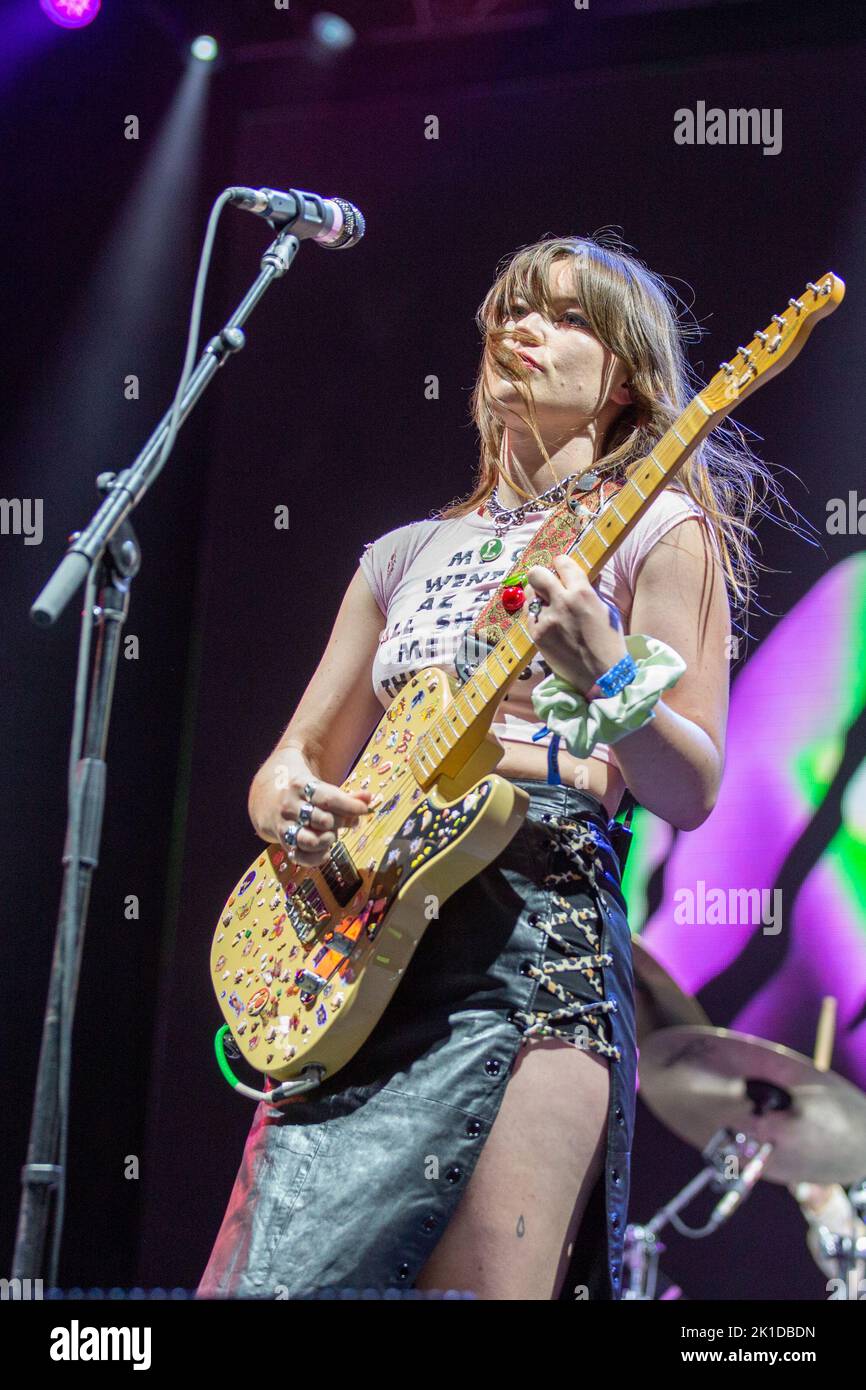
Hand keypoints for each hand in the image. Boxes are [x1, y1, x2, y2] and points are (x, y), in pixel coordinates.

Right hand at [248, 744, 373, 866]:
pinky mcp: (282, 842)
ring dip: (328, 840)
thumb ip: (347, 795)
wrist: (266, 797)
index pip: (328, 799)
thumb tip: (369, 799)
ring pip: (310, 841)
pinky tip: (327, 851)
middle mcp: (289, 806)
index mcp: (300, 786)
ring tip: (333, 835)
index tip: (364, 810)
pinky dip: (317, 858)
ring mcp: (284, 825)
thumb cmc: (303, 791)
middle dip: (340, 822)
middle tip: (345, 821)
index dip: (349, 806)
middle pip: (323, 820)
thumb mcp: (320, 787)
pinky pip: (300, 856)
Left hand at [524, 555, 627, 697]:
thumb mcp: (606, 610)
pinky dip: (536, 615)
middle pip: (536, 574)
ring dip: (537, 596)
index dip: (560, 563)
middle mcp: (561, 602)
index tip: (560, 567)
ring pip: (529, 594)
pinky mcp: (536, 634)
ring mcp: (546, 619)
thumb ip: (589, 591)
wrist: (601, 676)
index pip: (562, 563)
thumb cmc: (609, 642)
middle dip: (541, 575)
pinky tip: (548, 622)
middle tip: (547, 582)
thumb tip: (578, 576)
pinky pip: (529, 615)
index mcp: (582, 593)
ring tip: (549, 606)